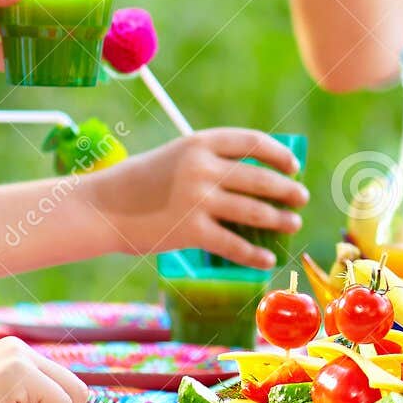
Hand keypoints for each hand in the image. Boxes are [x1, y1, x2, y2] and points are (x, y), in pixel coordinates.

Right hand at [84, 128, 309, 267]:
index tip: (292, 166)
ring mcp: (197, 200)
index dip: (278, 154)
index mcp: (200, 143)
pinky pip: (233, 245)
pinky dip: (254, 255)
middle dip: (286, 190)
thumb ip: (211, 161)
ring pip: (253, 211)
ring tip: (293, 224)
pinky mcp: (191, 231)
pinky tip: (267, 260)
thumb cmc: (141, 182)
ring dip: (279, 220)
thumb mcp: (177, 157)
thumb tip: (259, 177)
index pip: (252, 142)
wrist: (102, 208)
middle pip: (259, 178)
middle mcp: (202, 168)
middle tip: (301, 198)